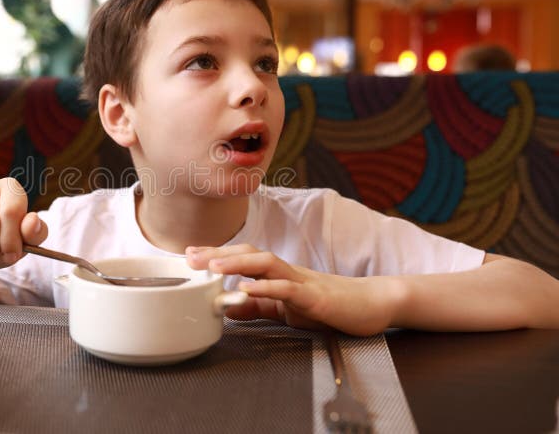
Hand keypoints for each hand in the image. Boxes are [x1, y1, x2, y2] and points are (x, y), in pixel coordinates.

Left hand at [186, 244, 399, 335]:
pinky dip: (267, 288)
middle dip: (218, 254)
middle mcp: (288, 272)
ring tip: (212, 267)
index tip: (190, 255)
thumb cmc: (330, 306)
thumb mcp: (286, 309)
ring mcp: (302, 282)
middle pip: (249, 253)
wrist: (373, 305)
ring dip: (238, 263)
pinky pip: (289, 289)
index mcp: (279, 274)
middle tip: (190, 257)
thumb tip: (229, 308)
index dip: (217, 255)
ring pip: (266, 263)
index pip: (244, 257)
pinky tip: (248, 289)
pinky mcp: (316, 298)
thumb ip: (259, 307)